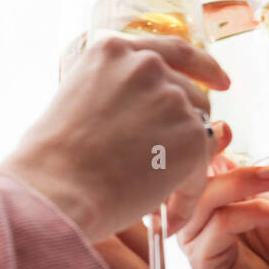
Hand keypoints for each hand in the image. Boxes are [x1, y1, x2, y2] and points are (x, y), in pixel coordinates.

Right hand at [2, 32, 228, 242]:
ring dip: (183, 166)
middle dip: (184, 129)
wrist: (53, 190)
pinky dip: (184, 199)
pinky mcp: (191, 137)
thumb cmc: (48, 162)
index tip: (220, 82)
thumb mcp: (74, 103)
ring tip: (155, 197)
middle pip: (191, 95)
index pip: (173, 49)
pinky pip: (199, 173)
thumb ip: (112, 94)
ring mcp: (171, 99)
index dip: (201, 67)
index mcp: (113, 51)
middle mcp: (145, 65)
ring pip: (200, 134)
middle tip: (166, 162)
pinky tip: (165, 219)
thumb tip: (144, 116)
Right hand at [95, 128, 268, 268]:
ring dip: (241, 183)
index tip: (228, 128)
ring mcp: (195, 239)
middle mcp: (196, 216)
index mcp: (213, 199)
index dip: (204, 141)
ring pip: (201, 196)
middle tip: (250, 149)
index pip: (195, 161)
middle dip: (213, 154)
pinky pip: (218, 224)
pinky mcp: (203, 261)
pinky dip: (250, 213)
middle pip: (189, 173)